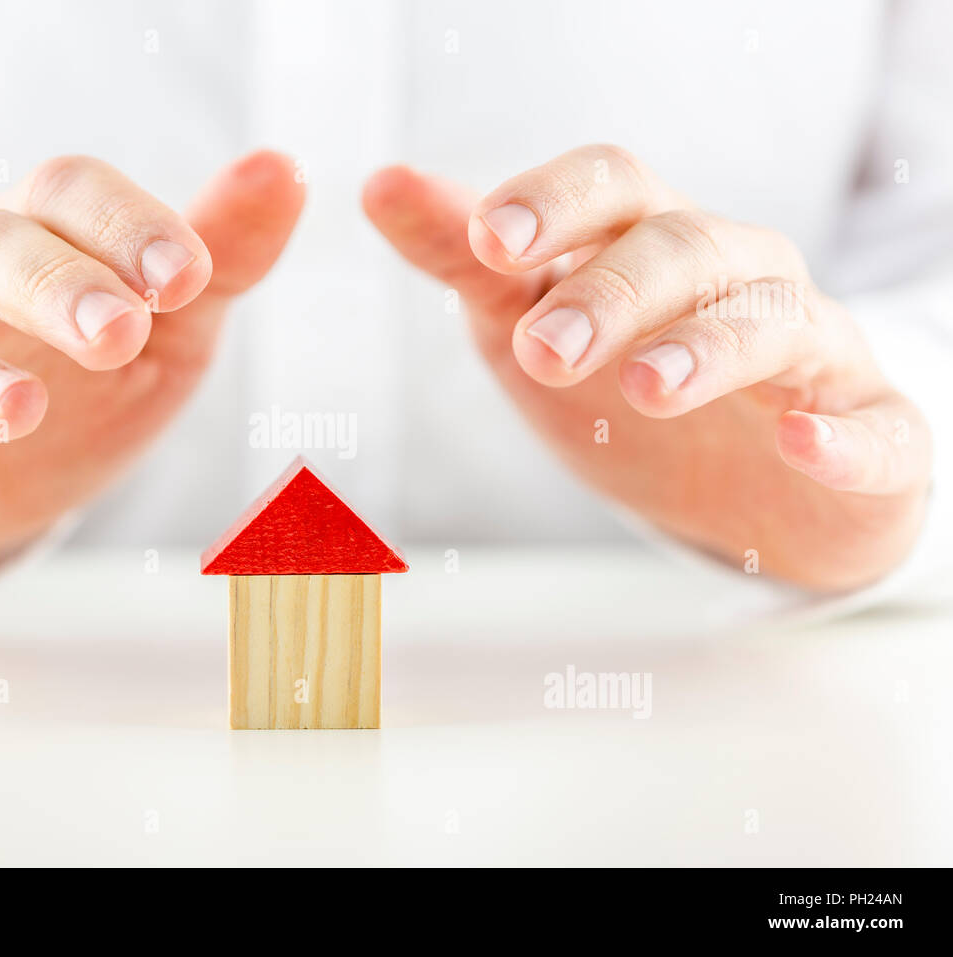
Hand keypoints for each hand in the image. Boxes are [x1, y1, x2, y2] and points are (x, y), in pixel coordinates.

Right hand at [0, 151, 304, 609]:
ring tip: (23, 411)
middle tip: (119, 333)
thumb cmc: (72, 400)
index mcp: (30, 245)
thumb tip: (284, 170)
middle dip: (53, 285)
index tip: (190, 278)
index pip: (64, 194)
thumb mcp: (163, 332)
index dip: (126, 225)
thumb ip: (219, 260)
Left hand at [365, 145, 930, 589]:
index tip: (488, 242)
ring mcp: (810, 350)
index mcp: (649, 241)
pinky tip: (803, 445)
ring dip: (708, 346)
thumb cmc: (628, 385)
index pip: (613, 186)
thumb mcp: (529, 319)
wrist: (745, 491)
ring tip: (644, 387)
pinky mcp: (868, 430)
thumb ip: (463, 258)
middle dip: (612, 290)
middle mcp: (735, 276)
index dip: (553, 204)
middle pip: (684, 246)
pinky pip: (874, 427)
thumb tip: (382, 183)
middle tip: (541, 349)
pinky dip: (844, 436)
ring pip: (773, 319)